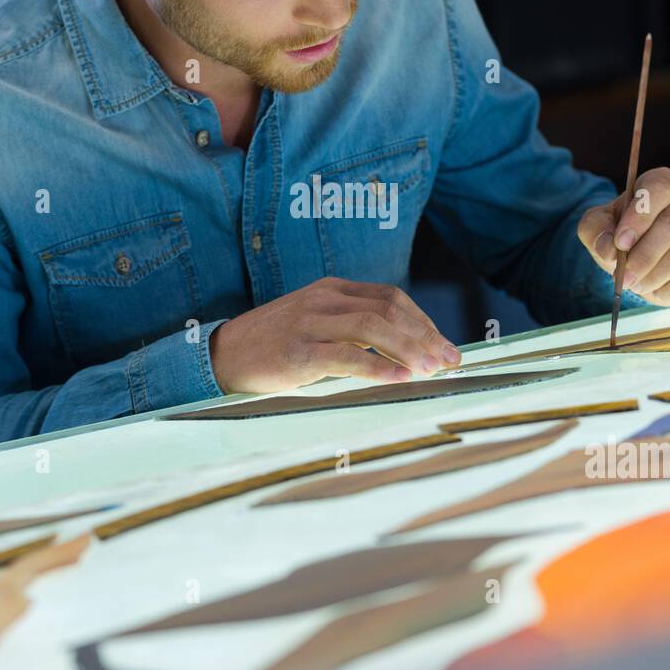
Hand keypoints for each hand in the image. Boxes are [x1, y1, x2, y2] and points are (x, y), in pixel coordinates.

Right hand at [209, 277, 461, 393]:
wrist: (220, 357)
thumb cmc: (273, 346)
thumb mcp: (314, 324)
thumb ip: (350, 328)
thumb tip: (401, 349)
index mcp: (331, 290)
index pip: (390, 297)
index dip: (423, 321)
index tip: (444, 345)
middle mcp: (323, 300)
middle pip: (388, 310)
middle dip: (425, 336)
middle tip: (449, 360)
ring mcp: (309, 324)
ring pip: (373, 328)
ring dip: (409, 349)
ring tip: (432, 369)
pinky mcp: (297, 353)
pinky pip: (346, 357)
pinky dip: (377, 367)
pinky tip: (400, 378)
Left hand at [578, 167, 669, 305]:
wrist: (638, 255)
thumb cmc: (619, 234)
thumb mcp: (597, 227)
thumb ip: (596, 231)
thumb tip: (608, 248)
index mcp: (661, 182)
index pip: (657, 191)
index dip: (639, 217)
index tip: (621, 243)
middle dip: (645, 256)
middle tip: (624, 277)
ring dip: (655, 275)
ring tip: (634, 284)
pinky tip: (654, 291)